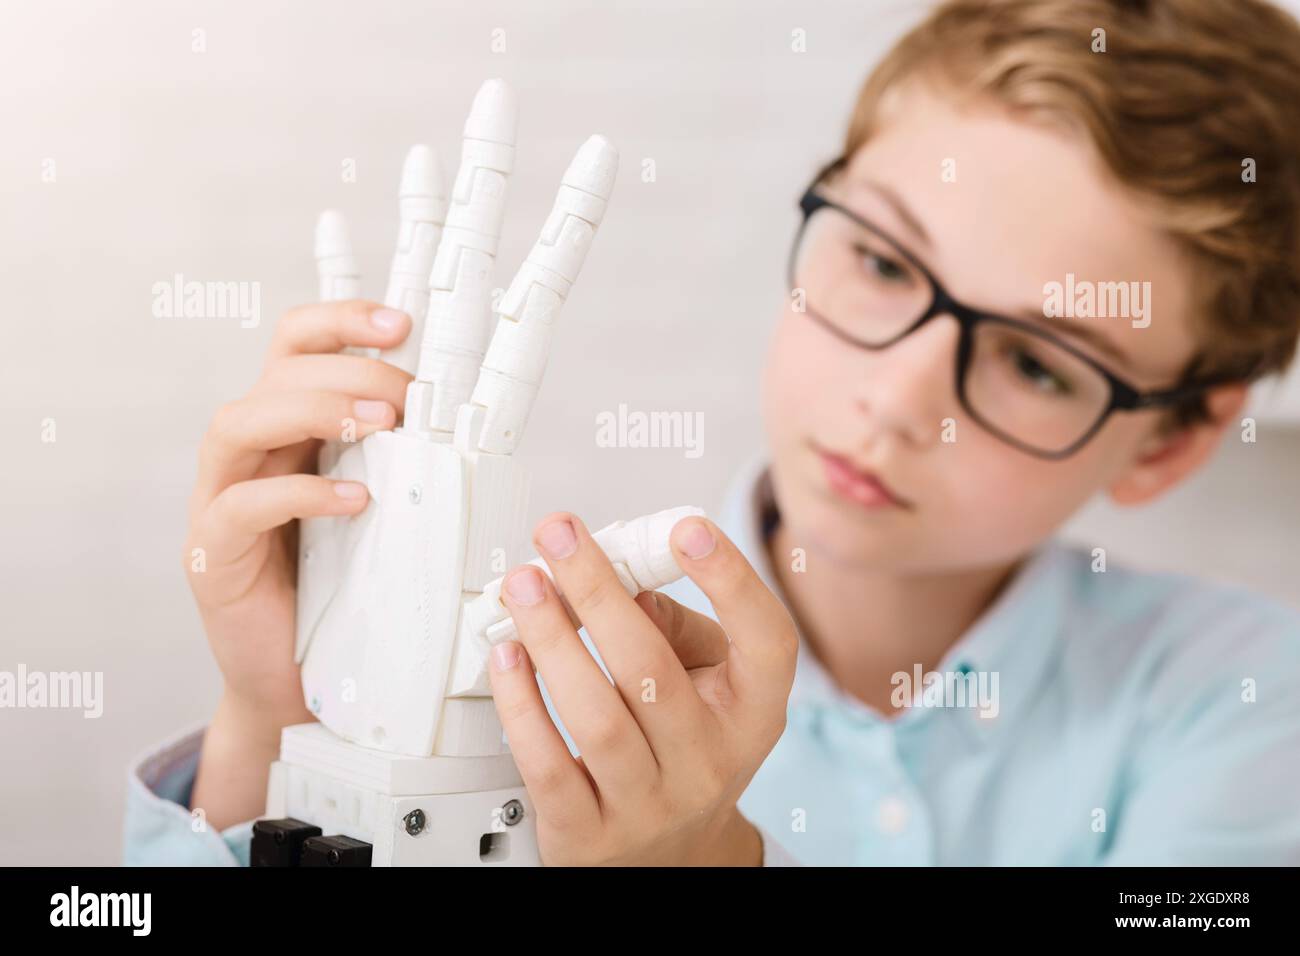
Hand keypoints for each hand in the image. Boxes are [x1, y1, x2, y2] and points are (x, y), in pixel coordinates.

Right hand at [184, 300, 411, 729]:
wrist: (301, 684)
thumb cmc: (349, 593)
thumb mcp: (386, 513)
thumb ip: (406, 467)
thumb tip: (474, 431)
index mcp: (290, 432)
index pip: (298, 348)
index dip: (343, 321)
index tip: (402, 324)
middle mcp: (249, 455)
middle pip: (276, 374)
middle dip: (348, 371)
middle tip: (406, 397)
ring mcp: (220, 502)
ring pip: (239, 423)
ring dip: (314, 410)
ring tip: (381, 427)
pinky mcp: (212, 556)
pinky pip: (241, 506)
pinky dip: (299, 494)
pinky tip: (354, 501)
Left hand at [488, 512, 798, 865]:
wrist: (671, 856)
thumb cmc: (686, 748)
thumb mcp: (708, 685)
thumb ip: (675, 628)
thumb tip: (623, 587)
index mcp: (752, 713)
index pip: (766, 643)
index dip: (731, 582)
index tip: (687, 529)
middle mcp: (709, 762)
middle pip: (653, 671)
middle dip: (597, 590)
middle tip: (559, 537)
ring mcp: (652, 805)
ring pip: (597, 719)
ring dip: (552, 641)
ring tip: (524, 589)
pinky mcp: (591, 835)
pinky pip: (550, 766)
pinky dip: (522, 707)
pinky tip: (508, 659)